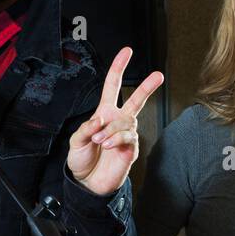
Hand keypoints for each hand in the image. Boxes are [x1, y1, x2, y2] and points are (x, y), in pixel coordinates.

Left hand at [67, 48, 163, 196]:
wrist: (88, 183)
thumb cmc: (81, 160)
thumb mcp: (76, 142)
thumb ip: (85, 129)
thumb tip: (99, 120)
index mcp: (104, 114)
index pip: (113, 87)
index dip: (119, 68)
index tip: (127, 52)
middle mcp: (117, 121)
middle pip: (136, 100)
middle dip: (147, 87)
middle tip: (158, 75)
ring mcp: (126, 134)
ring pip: (127, 122)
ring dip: (112, 130)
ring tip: (100, 141)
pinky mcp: (131, 148)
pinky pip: (128, 137)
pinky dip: (117, 139)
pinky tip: (109, 145)